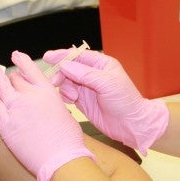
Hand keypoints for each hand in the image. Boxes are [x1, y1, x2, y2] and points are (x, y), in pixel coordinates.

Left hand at [0, 51, 93, 180]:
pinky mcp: (6, 124)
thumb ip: (51, 103)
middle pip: (15, 79)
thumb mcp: (64, 112)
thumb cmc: (68, 141)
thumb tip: (44, 104)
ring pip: (1, 86)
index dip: (21, 61)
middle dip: (10, 76)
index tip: (16, 56)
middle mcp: (30, 96)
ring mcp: (16, 108)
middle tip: (5, 75)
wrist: (61, 159)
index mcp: (47, 92)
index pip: (31, 70)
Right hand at [43, 49, 168, 154]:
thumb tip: (65, 65)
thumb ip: (85, 74)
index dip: (62, 55)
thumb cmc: (126, 101)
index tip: (48, 57)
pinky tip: (71, 101)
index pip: (78, 56)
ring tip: (72, 97)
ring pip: (66, 82)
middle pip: (69, 68)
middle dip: (60, 74)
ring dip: (64, 88)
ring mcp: (87, 88)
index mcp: (101, 64)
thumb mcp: (107, 84)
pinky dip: (65, 97)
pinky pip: (67, 95)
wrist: (131, 125)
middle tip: (55, 82)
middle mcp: (93, 74)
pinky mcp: (83, 102)